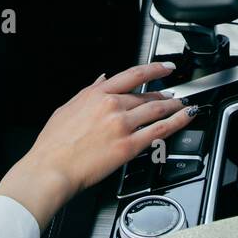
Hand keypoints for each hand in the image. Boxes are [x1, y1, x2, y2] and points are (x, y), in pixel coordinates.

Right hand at [0, 62, 191, 227]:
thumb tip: (102, 80)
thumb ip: (88, 92)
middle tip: (173, 97)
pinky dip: (178, 122)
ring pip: (157, 110)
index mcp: (97, 94)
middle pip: (147, 96)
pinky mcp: (129, 146)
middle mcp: (112, 106)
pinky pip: (160, 130)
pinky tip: (186, 117)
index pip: (133, 75)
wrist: (51, 169)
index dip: (154, 69)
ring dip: (174, 106)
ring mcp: (122, 126)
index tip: (166, 68)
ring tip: (183, 106)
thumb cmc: (53, 145)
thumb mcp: (67, 108)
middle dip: (164, 96)